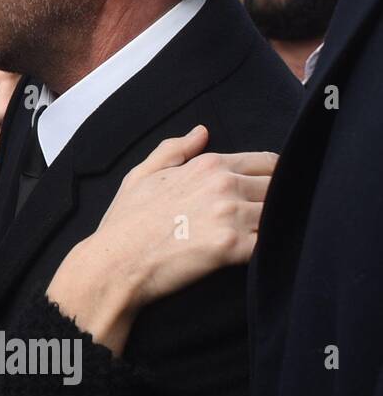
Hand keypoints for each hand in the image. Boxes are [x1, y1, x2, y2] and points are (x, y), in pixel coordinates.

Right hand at [47, 125, 276, 353]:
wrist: (115, 263)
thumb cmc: (125, 222)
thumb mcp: (141, 175)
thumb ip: (174, 150)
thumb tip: (202, 131)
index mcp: (208, 165)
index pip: (268, 162)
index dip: (273, 177)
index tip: (268, 193)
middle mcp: (224, 185)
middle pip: (280, 187)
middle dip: (278, 201)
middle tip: (268, 217)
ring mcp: (231, 216)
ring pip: (280, 214)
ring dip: (277, 225)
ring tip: (272, 237)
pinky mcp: (233, 249)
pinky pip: (272, 244)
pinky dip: (273, 249)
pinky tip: (262, 253)